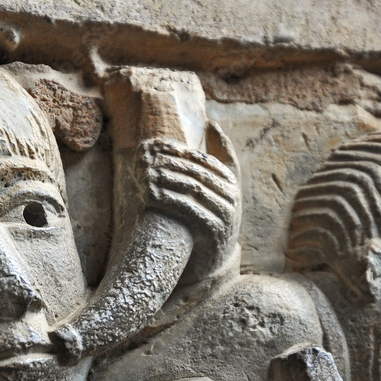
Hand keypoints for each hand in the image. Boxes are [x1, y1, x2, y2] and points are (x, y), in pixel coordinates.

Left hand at [137, 122, 240, 281]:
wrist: (214, 257)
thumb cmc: (211, 214)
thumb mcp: (216, 185)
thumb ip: (217, 155)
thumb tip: (211, 123)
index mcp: (231, 180)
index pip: (204, 159)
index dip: (180, 151)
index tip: (157, 146)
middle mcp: (232, 195)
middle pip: (197, 172)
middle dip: (171, 163)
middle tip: (148, 158)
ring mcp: (226, 213)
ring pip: (194, 188)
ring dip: (169, 179)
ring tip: (148, 173)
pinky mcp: (215, 230)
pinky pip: (191, 210)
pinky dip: (171, 200)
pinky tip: (154, 196)